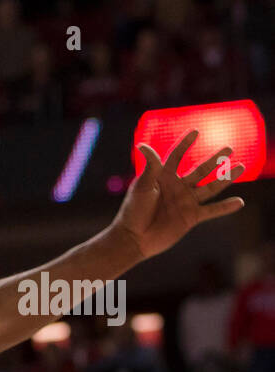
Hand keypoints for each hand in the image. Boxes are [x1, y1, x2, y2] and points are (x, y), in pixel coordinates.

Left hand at [109, 130, 244, 261]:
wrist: (133, 238)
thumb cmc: (133, 210)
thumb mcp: (141, 186)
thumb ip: (150, 167)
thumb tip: (142, 146)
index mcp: (164, 177)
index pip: (177, 156)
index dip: (185, 144)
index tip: (196, 131)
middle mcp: (178, 187)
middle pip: (200, 170)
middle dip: (215, 160)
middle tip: (229, 148)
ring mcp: (186, 201)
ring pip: (210, 187)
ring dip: (226, 178)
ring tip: (241, 167)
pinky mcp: (191, 217)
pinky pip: (212, 210)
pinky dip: (225, 207)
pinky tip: (239, 202)